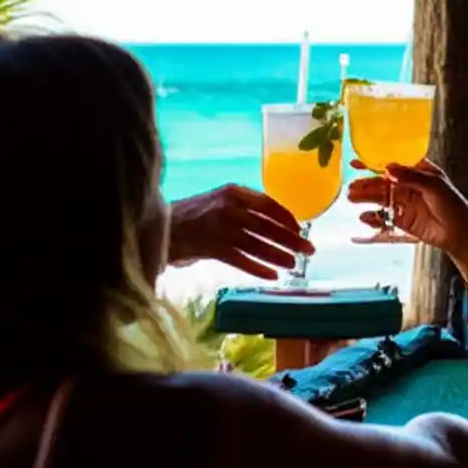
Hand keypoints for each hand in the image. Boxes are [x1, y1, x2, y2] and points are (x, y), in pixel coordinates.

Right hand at [169, 184, 313, 279]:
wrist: (159, 226)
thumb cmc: (191, 216)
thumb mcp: (218, 201)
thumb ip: (242, 208)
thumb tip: (275, 226)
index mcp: (232, 192)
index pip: (268, 203)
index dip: (287, 218)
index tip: (300, 229)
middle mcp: (228, 207)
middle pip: (267, 225)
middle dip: (290, 239)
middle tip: (308, 250)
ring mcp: (219, 227)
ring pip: (257, 244)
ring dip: (278, 256)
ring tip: (293, 265)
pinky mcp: (211, 247)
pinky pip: (241, 260)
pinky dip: (258, 268)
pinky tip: (272, 275)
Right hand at [345, 158, 467, 262]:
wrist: (459, 234)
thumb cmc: (452, 205)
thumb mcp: (433, 185)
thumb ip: (410, 176)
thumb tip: (388, 168)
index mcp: (417, 171)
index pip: (392, 163)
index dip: (373, 162)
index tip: (356, 162)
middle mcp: (407, 185)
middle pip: (382, 182)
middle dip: (366, 183)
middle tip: (351, 186)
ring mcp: (403, 202)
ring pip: (379, 198)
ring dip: (365, 197)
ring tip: (351, 198)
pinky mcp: (401, 219)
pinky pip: (383, 216)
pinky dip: (372, 217)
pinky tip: (364, 217)